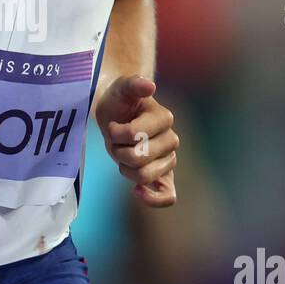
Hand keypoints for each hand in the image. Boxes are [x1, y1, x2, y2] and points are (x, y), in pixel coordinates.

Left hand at [95, 74, 177, 207]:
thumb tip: (149, 85)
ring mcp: (169, 160)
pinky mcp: (164, 176)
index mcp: (165, 118)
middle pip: (139, 158)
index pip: (137, 135)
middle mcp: (171, 140)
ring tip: (122, 155)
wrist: (117, 114)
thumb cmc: (120, 101)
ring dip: (125, 168)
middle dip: (119, 151)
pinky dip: (152, 198)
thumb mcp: (121, 88)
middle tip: (116, 141)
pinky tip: (136, 192)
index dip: (117, 134)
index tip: (113, 126)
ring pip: (145, 176)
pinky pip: (168, 196)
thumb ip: (133, 84)